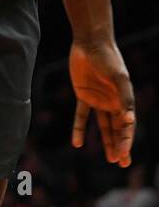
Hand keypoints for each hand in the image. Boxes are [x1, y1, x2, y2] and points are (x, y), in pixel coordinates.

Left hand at [70, 38, 135, 166]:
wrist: (90, 42)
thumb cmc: (108, 58)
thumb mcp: (118, 77)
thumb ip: (125, 98)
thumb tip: (130, 121)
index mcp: (124, 100)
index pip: (127, 126)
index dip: (126, 141)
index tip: (124, 156)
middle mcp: (113, 102)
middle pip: (118, 129)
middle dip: (120, 146)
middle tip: (121, 163)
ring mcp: (98, 99)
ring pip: (103, 126)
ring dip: (106, 141)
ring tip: (110, 158)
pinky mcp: (83, 95)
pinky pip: (82, 116)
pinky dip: (79, 129)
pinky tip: (77, 143)